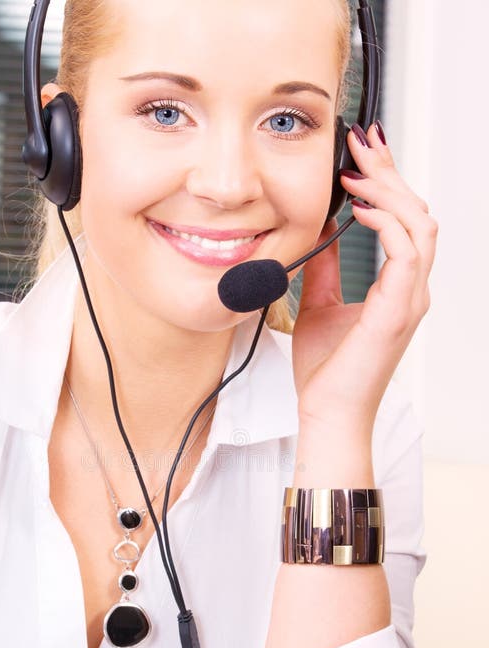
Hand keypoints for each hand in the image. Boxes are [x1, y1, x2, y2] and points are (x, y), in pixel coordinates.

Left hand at [292, 121, 436, 439]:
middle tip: (363, 143)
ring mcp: (409, 300)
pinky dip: (386, 224)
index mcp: (397, 287)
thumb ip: (325, 267)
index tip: (364, 152)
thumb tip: (320, 228)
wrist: (327, 413)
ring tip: (357, 173)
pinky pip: (406, 253)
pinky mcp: (398, 311)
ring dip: (389, 192)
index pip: (403, 220)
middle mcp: (411, 289)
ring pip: (420, 225)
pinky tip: (360, 209)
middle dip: (390, 173)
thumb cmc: (326, 372)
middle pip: (417, 212)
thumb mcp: (318, 305)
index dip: (388, 181)